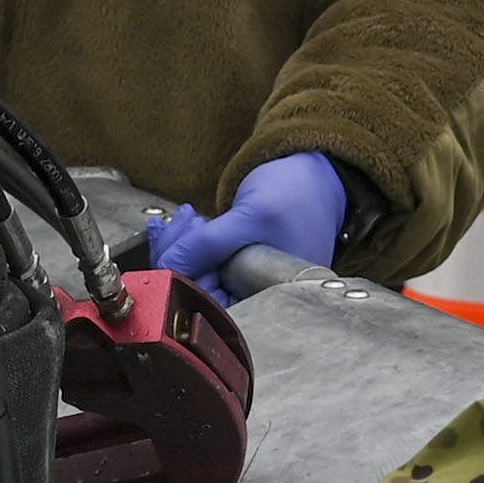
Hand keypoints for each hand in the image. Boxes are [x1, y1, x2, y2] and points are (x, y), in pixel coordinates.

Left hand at [145, 149, 349, 288]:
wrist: (315, 172)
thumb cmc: (297, 194)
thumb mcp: (250, 216)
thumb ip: (209, 244)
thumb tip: (167, 268)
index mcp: (271, 297)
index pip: (216, 310)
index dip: (189, 283)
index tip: (176, 253)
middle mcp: (259, 296)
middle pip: (201, 297)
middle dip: (180, 260)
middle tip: (182, 225)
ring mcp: (247, 281)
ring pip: (197, 279)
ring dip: (180, 247)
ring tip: (189, 218)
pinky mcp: (238, 266)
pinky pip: (203, 265)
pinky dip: (186, 244)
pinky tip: (184, 223)